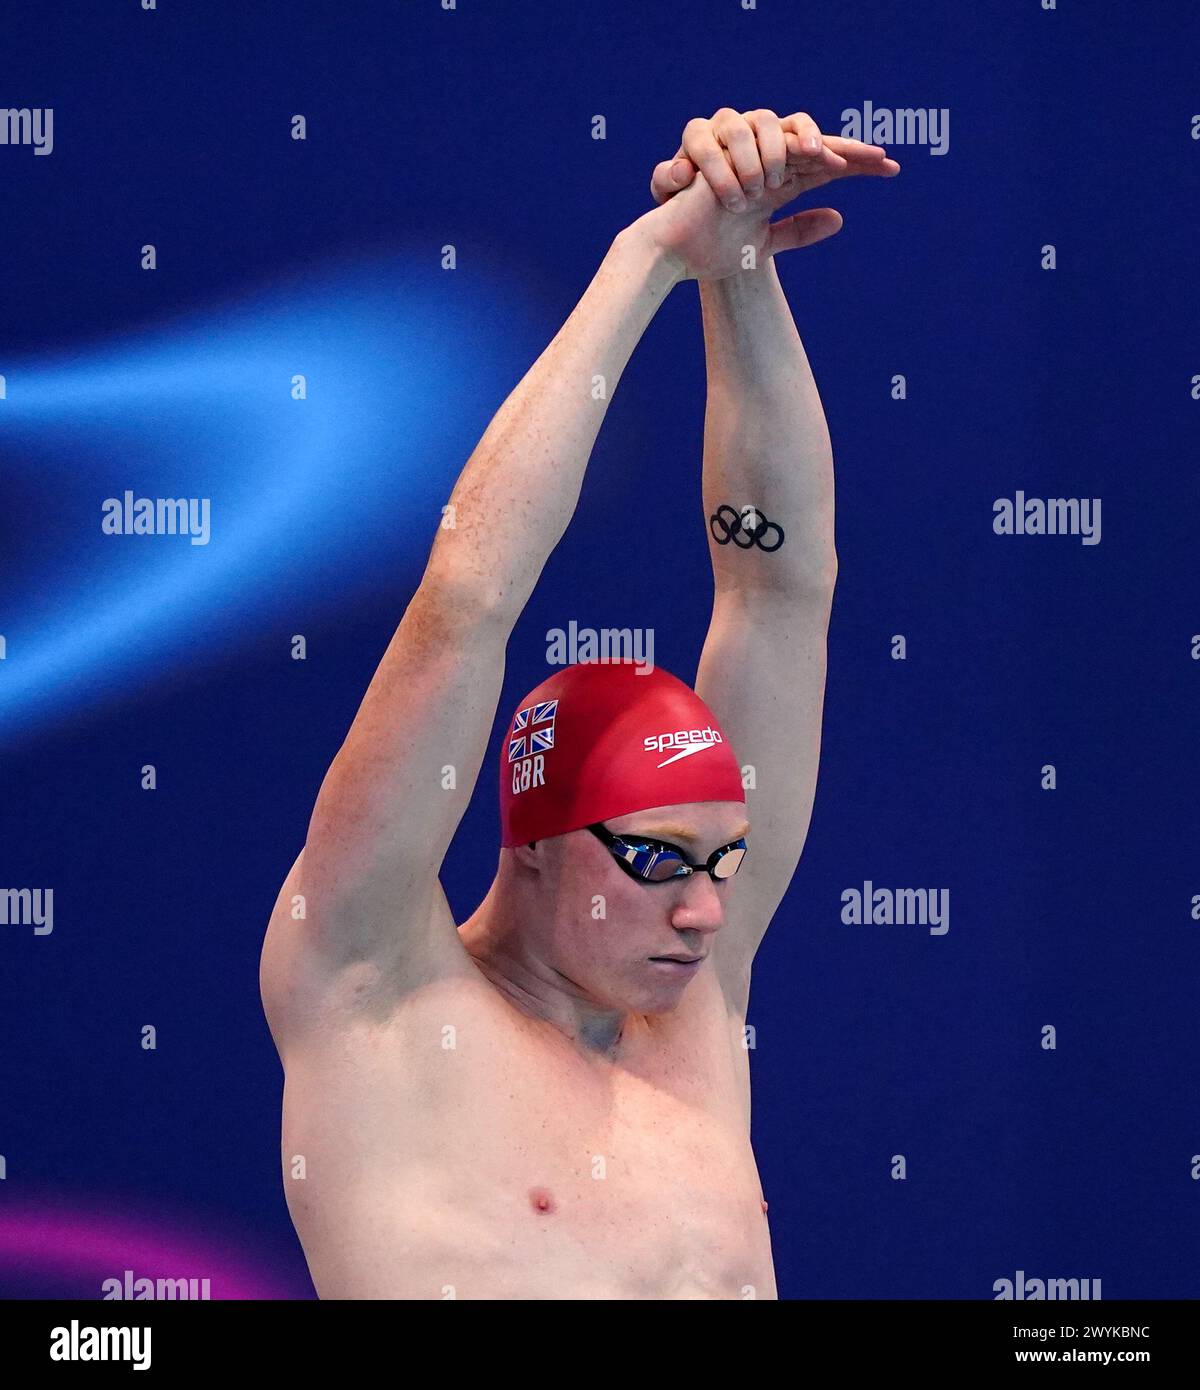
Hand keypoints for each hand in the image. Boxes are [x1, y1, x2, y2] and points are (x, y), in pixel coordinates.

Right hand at [639, 108, 898, 280]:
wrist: (672, 255)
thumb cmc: (708, 252)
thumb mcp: (763, 246)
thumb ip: (798, 232)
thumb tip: (840, 219)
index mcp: (776, 186)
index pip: (823, 167)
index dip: (856, 165)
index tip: (891, 169)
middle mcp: (764, 166)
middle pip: (814, 145)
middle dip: (851, 150)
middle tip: (881, 156)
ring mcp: (744, 158)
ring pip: (789, 136)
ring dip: (804, 156)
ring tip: (802, 177)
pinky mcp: (723, 153)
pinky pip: (761, 142)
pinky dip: (780, 153)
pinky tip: (797, 166)